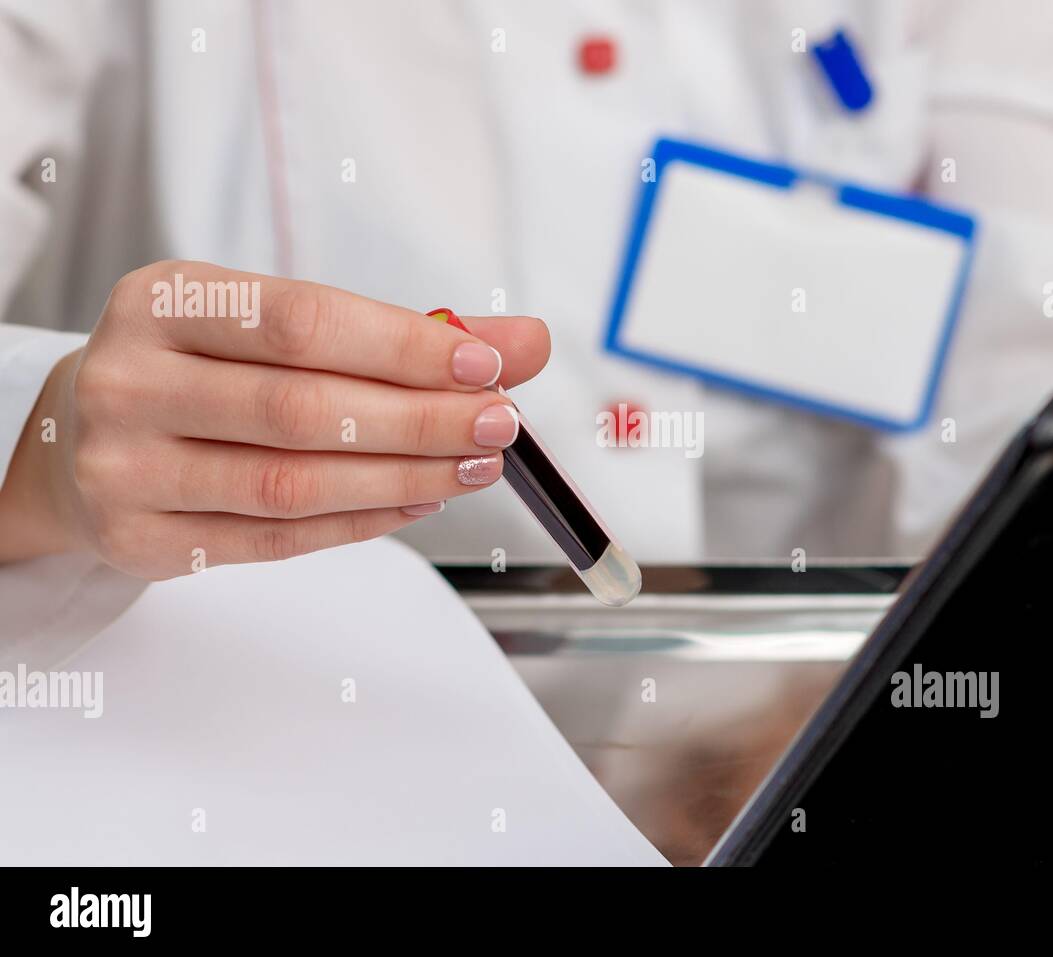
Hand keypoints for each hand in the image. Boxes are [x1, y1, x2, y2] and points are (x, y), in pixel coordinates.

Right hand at [0, 261, 548, 577]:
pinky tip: (418, 502)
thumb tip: (522, 343)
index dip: (403, 347)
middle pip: (302, 408)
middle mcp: (131, 381)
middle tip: (500, 423)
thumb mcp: (279, 326)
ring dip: (404, 478)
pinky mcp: (142, 540)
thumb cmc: (200, 369)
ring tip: (473, 465)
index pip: (301, 322)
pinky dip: (361, 522)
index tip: (486, 366)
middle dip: (421, 419)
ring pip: (292, 483)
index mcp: (164, 302)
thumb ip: (399, 333)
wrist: (81, 436)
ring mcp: (126, 468)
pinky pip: (276, 541)